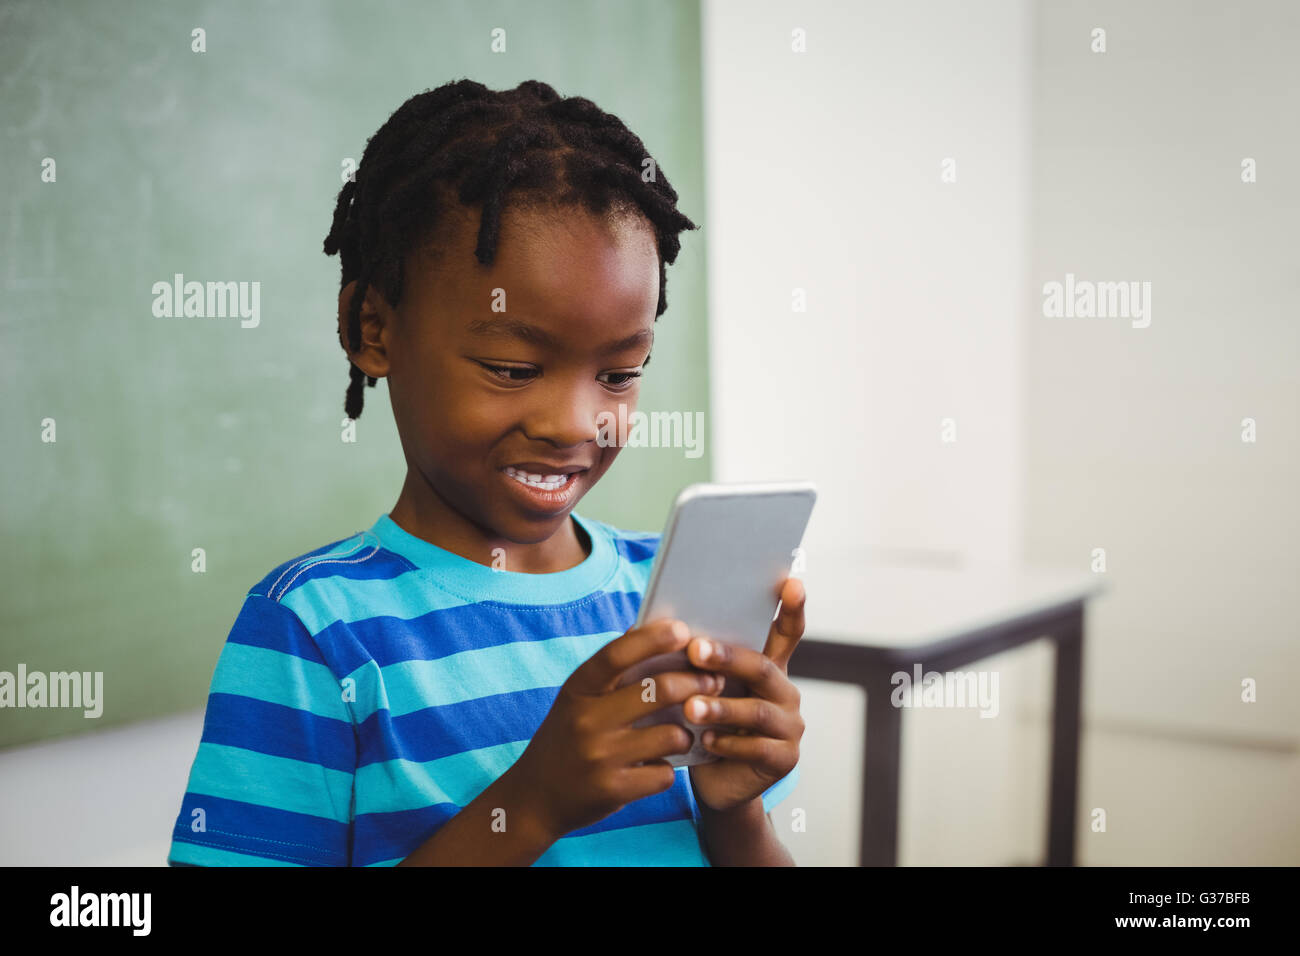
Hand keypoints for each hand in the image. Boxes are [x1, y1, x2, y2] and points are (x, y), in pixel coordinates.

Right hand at [507, 618, 716, 839]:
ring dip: (686, 733)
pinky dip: (668, 769)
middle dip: (695, 683)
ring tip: (683, 734)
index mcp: (578, 690)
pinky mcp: (612, 790)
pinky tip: (657, 767)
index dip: (653, 638)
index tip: (683, 630)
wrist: (535, 797)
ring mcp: (600, 757)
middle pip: (659, 690)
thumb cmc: (567, 737)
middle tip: (713, 682)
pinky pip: (665, 773)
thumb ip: (610, 670)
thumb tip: (650, 630)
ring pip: (672, 735)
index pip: (617, 654)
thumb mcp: (577, 699)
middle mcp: (587, 720)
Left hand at [687, 576, 806, 811]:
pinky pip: (758, 748)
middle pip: (763, 667)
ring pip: (758, 711)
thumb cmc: (702, 725)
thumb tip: (652, 622)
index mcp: (767, 668)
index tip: (792, 582)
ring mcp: (790, 726)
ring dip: (721, 707)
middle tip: (695, 651)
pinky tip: (704, 743)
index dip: (792, 607)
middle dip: (728, 658)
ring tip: (690, 709)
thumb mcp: (698, 688)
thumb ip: (690, 660)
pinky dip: (728, 743)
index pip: (786, 632)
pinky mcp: (784, 759)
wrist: (713, 783)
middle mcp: (785, 692)